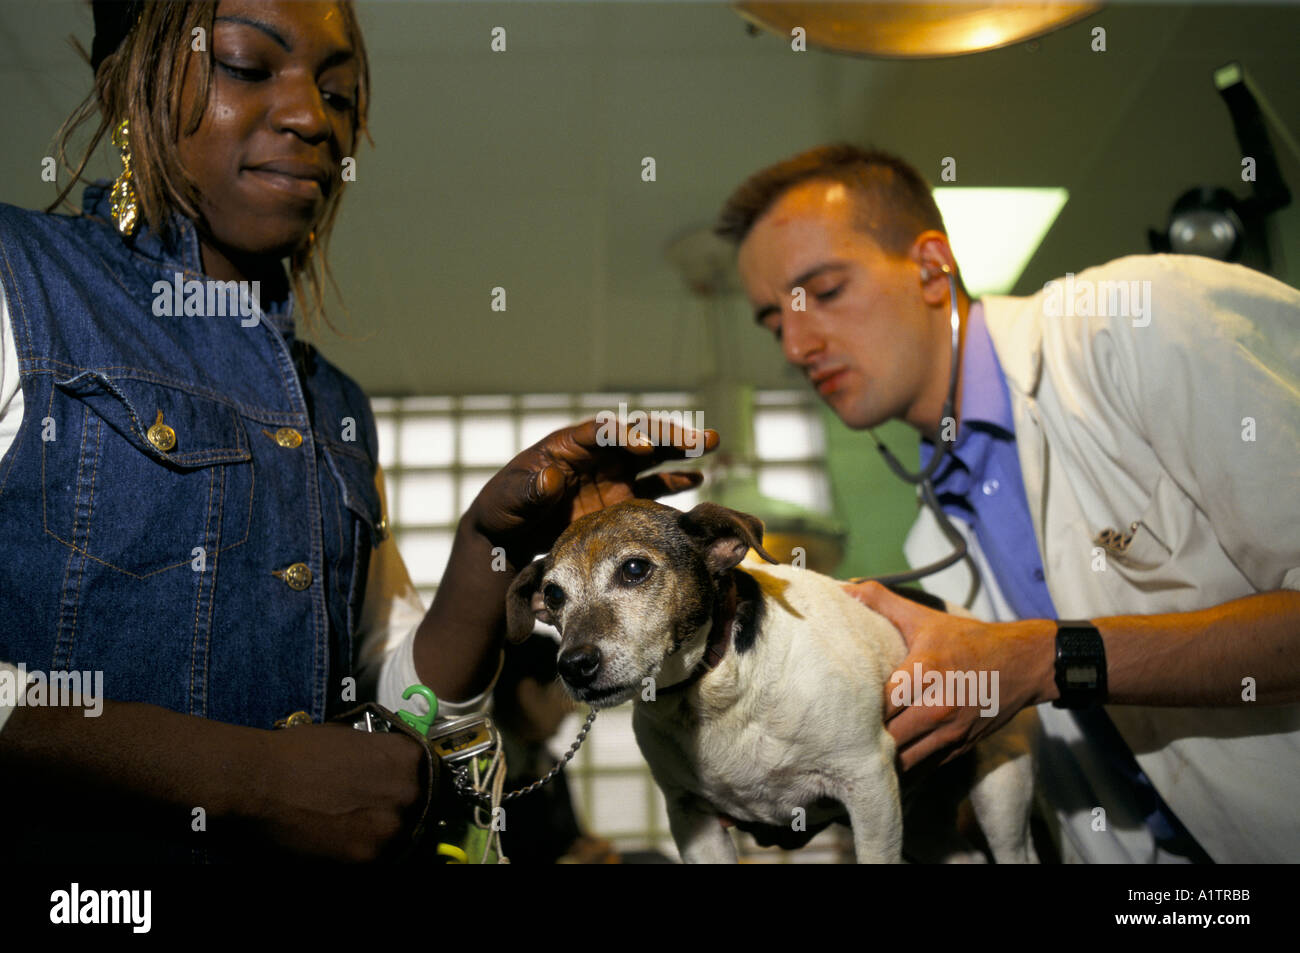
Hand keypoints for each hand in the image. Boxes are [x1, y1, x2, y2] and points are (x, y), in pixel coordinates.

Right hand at [243, 723, 427, 861]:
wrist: (259, 781)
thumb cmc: (297, 752)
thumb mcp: (351, 737)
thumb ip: (379, 753)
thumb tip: (385, 766)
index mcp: (408, 757)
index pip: (427, 772)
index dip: (412, 780)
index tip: (399, 788)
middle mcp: (409, 793)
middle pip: (416, 806)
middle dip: (397, 808)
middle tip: (369, 810)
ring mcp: (390, 829)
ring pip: (398, 836)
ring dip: (380, 833)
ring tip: (351, 828)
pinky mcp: (367, 858)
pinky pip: (376, 857)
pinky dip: (361, 852)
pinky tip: (340, 841)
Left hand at [466, 417, 717, 563]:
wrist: (509, 533)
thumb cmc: (504, 507)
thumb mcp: (510, 498)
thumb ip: (530, 489)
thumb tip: (552, 479)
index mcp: (569, 446)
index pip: (602, 432)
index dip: (623, 435)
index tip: (643, 447)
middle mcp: (597, 455)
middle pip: (637, 436)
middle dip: (668, 434)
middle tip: (699, 437)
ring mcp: (611, 476)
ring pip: (652, 457)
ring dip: (680, 450)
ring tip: (708, 444)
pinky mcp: (620, 500)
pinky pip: (652, 488)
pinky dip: (674, 482)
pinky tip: (696, 478)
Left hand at [841, 581, 1053, 771]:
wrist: (1024, 664)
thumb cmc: (969, 639)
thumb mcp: (924, 617)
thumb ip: (881, 601)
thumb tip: (845, 588)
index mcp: (924, 672)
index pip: (878, 703)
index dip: (854, 708)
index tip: (838, 705)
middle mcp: (938, 706)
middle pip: (888, 738)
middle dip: (865, 738)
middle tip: (843, 733)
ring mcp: (951, 732)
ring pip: (905, 761)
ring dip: (884, 759)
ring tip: (862, 751)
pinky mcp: (960, 747)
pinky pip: (925, 769)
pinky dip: (906, 769)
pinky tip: (888, 764)